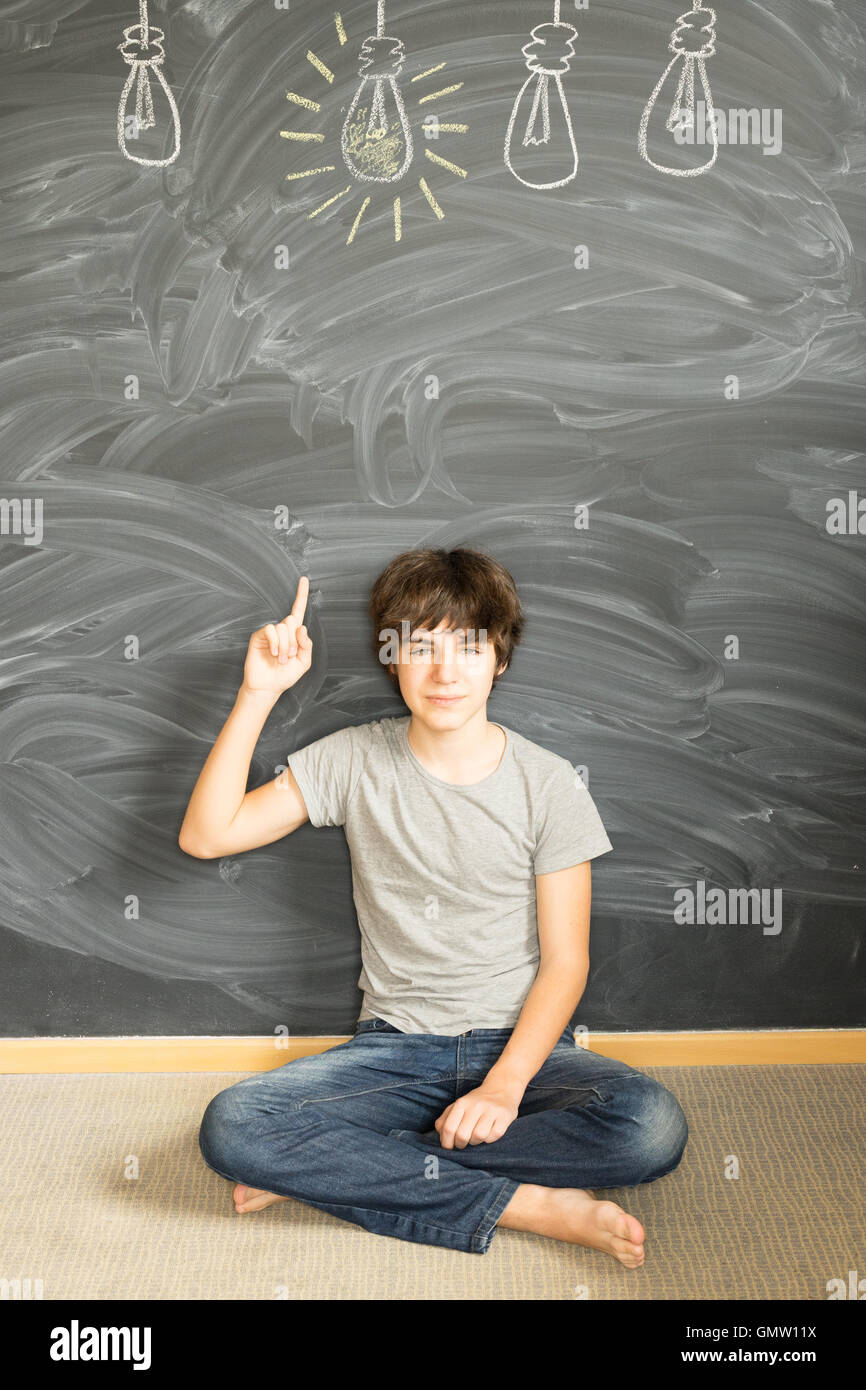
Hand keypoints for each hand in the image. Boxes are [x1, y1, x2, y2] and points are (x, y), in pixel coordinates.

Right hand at [242, 575, 311, 696]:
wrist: (268, 687)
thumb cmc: (285, 675)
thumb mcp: (304, 662)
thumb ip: (307, 645)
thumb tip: (301, 628)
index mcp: (294, 635)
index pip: (298, 611)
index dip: (301, 595)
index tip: (304, 579)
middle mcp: (282, 631)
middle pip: (292, 621)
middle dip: (294, 642)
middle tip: (289, 656)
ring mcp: (270, 633)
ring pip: (283, 627)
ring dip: (285, 646)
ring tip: (281, 659)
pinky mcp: (259, 636)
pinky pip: (270, 630)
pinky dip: (275, 643)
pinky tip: (274, 654)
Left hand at [434, 1080, 521, 1149]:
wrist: (501, 1088)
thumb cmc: (476, 1102)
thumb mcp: (458, 1106)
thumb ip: (445, 1119)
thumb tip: (440, 1134)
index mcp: (462, 1103)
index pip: (448, 1128)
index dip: (447, 1142)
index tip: (450, 1146)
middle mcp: (476, 1105)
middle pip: (462, 1135)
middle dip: (461, 1144)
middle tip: (463, 1143)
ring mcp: (491, 1110)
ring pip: (478, 1137)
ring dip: (476, 1142)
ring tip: (476, 1136)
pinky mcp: (504, 1116)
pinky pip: (493, 1136)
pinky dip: (489, 1139)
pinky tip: (489, 1132)